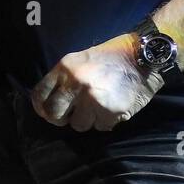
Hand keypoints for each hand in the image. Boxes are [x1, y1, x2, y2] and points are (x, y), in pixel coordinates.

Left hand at [30, 34, 164, 131]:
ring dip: (88, 120)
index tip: (46, 112)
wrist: (143, 57)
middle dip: (62, 118)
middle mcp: (75, 83)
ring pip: (78, 125)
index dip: (41, 107)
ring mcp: (91, 99)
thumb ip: (65, 78)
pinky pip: (100, 127)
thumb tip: (51, 102)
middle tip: (73, 114)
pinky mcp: (108, 112)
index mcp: (65, 68)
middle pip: (55, 114)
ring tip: (99, 106)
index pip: (40, 94)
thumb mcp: (81, 59)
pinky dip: (106, 121)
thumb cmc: (111, 57)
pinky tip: (113, 107)